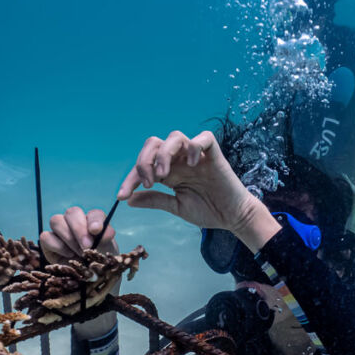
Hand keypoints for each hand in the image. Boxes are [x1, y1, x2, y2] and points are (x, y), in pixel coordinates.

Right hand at [39, 206, 117, 263]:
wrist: (86, 277)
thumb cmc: (98, 261)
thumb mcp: (107, 252)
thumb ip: (105, 239)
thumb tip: (100, 232)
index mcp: (93, 222)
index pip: (94, 214)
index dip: (95, 221)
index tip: (96, 231)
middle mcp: (75, 221)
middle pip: (72, 213)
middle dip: (79, 229)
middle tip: (87, 246)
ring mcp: (60, 230)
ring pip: (56, 221)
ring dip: (69, 238)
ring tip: (80, 253)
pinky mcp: (48, 241)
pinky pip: (46, 236)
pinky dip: (57, 246)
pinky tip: (69, 256)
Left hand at [117, 130, 277, 247]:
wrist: (233, 217)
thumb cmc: (207, 210)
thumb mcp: (175, 206)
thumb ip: (154, 199)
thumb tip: (129, 199)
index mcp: (169, 171)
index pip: (143, 166)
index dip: (130, 179)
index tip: (121, 196)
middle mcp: (179, 160)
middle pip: (154, 144)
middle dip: (144, 161)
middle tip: (149, 182)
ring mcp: (196, 156)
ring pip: (174, 137)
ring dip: (164, 154)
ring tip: (164, 175)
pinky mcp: (214, 155)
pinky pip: (203, 138)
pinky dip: (194, 147)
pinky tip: (192, 165)